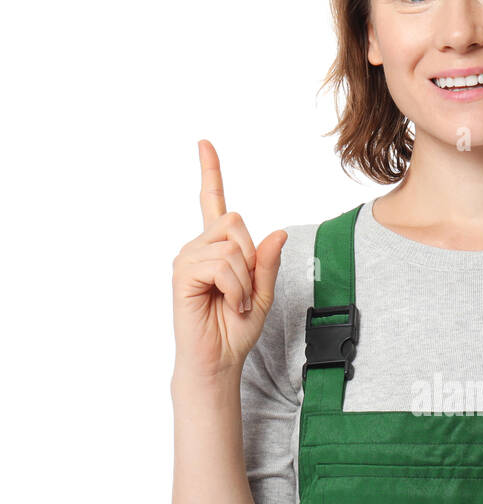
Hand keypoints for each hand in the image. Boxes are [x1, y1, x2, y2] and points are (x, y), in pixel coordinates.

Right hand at [171, 139, 287, 379]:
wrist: (219, 359)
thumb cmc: (236, 329)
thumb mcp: (264, 293)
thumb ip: (269, 263)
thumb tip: (278, 232)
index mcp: (217, 248)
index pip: (213, 203)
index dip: (210, 173)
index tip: (204, 143)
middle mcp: (199, 247)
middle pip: (236, 222)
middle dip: (251, 258)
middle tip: (243, 291)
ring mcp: (188, 258)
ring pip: (233, 245)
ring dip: (244, 280)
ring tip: (234, 302)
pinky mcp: (183, 273)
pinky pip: (223, 265)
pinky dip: (236, 288)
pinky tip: (227, 304)